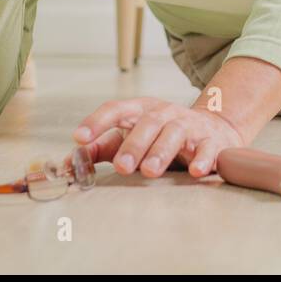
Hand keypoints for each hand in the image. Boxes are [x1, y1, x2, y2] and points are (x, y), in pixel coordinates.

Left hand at [71, 98, 244, 178]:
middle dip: (133, 145)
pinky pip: (206, 148)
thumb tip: (68, 164)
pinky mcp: (210, 141)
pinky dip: (202, 159)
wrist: (212, 129)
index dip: (97, 122)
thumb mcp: (130, 137)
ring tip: (150, 171)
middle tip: (121, 166)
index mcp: (141, 110)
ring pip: (174, 133)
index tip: (79, 137)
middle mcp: (164, 113)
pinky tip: (196, 171)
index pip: (116, 109)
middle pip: (147, 123)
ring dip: (161, 152)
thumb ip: (100, 149)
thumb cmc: (162, 135)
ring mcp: (189, 125)